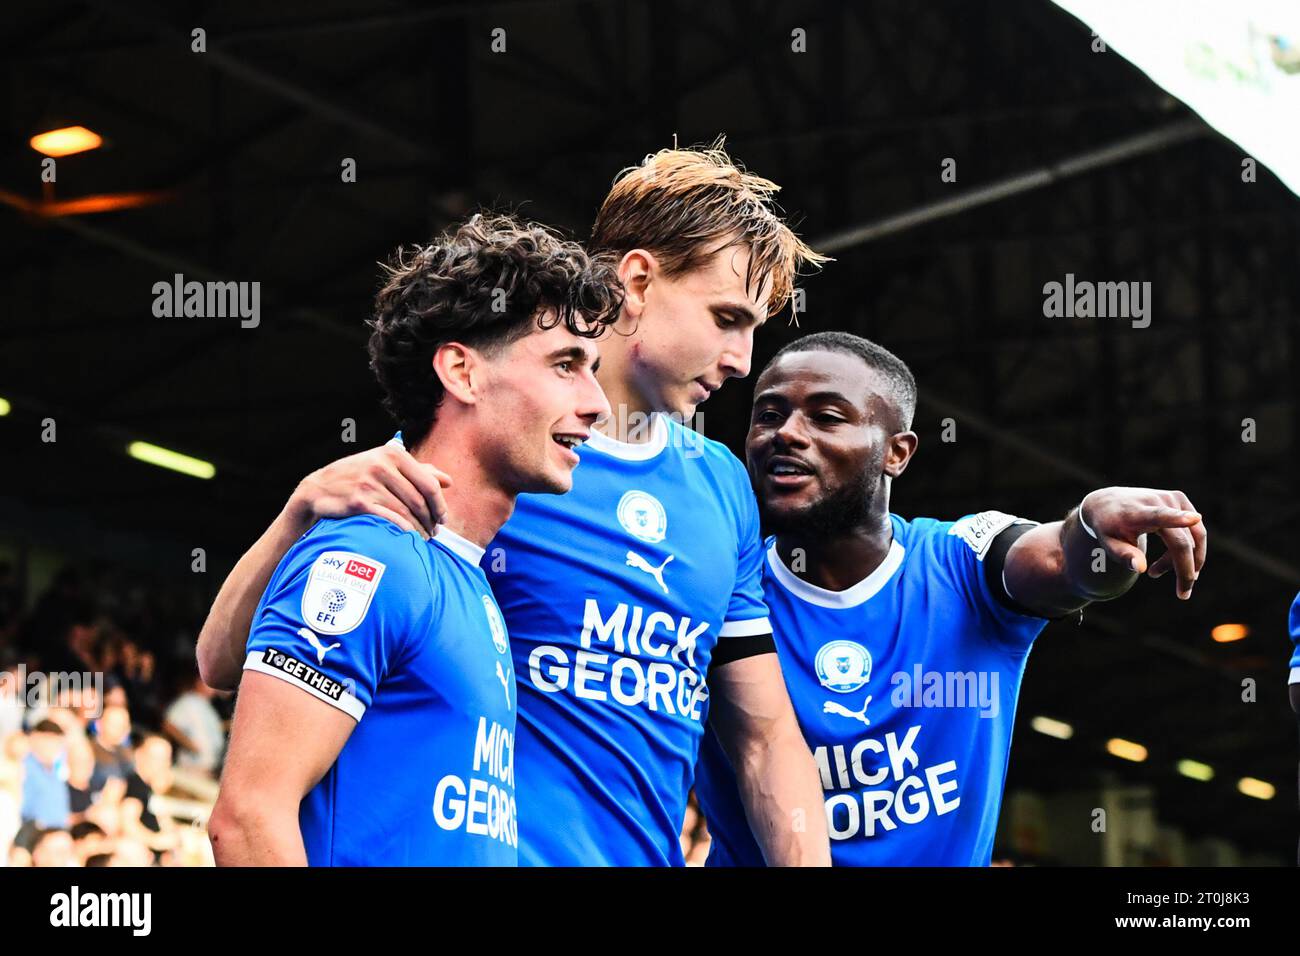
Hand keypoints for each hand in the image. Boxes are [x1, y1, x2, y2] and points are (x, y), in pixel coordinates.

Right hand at [289, 444, 451, 538]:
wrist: (318, 489)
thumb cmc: (358, 477)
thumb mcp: (386, 466)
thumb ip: (419, 471)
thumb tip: (448, 481)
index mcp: (394, 454)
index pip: (428, 483)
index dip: (440, 504)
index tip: (443, 518)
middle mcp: (382, 466)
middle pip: (419, 500)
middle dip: (431, 520)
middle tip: (435, 533)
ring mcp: (369, 484)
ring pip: (406, 512)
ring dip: (419, 530)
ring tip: (424, 539)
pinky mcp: (359, 502)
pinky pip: (390, 520)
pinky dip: (403, 532)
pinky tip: (408, 540)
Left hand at [1079, 487, 1205, 598]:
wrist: (1107, 503)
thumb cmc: (1108, 528)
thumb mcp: (1107, 543)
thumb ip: (1123, 555)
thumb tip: (1141, 568)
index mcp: (1136, 513)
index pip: (1158, 516)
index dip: (1176, 519)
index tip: (1193, 519)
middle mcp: (1157, 501)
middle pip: (1181, 541)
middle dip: (1185, 570)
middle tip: (1183, 594)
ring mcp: (1171, 498)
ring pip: (1192, 538)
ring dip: (1185, 561)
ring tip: (1158, 572)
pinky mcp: (1180, 499)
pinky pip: (1194, 531)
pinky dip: (1188, 549)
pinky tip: (1170, 563)